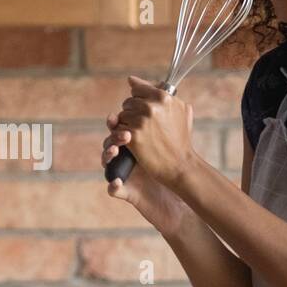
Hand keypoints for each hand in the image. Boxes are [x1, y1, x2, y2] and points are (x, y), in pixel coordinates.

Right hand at [102, 112, 189, 235]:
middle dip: (113, 135)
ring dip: (108, 155)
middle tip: (124, 134)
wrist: (179, 192)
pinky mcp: (124, 191)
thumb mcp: (172, 140)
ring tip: (116, 152)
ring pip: (106, 162)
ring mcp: (122, 173)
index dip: (118, 120)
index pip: (120, 127)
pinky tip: (116, 182)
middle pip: (110, 141)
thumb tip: (169, 94)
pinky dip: (112, 186)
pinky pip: (113, 188)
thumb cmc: (174, 165)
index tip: (124, 113)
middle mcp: (125, 156)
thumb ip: (168, 119)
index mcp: (134, 142)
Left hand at [113, 76, 195, 188]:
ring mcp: (140, 121)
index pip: (137, 88)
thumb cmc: (181, 137)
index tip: (145, 110)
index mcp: (163, 96)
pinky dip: (123, 137)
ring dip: (127, 125)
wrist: (180, 164)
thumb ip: (159, 90)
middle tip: (146, 127)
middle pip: (128, 103)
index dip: (139, 99)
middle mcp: (151, 106)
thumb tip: (131, 79)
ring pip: (121, 117)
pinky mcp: (132, 136)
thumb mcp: (180, 109)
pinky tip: (135, 143)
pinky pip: (117, 130)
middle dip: (133, 113)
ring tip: (142, 135)